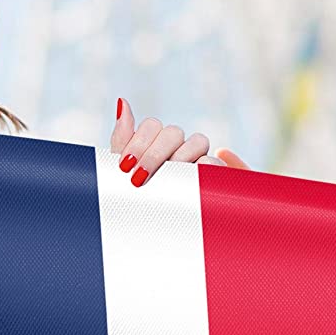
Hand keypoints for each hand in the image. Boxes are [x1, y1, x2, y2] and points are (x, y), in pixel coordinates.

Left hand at [111, 97, 245, 186]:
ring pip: (198, 141)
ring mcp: (198, 160)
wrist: (146, 232)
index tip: (123, 166)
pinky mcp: (213, 177)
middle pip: (173, 132)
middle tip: (138, 178)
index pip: (153, 126)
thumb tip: (122, 101)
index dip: (138, 142)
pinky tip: (188, 179)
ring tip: (166, 179)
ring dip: (179, 157)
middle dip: (153, 154)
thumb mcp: (122, 171)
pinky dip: (203, 167)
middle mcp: (179, 147)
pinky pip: (213, 162)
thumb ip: (122, 137)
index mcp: (155, 142)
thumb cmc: (134, 199)